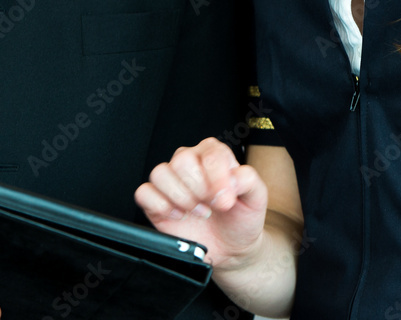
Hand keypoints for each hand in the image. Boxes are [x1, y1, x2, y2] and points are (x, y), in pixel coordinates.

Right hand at [134, 137, 268, 272]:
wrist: (231, 247)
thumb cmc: (241, 218)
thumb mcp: (256, 199)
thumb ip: (249, 180)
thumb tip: (233, 176)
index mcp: (213, 154)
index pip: (209, 153)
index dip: (217, 178)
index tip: (225, 201)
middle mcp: (189, 161)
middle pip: (182, 160)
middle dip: (199, 190)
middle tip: (211, 206)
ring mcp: (171, 181)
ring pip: (160, 173)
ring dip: (181, 198)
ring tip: (197, 212)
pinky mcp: (156, 200)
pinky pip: (144, 192)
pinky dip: (160, 205)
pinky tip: (178, 216)